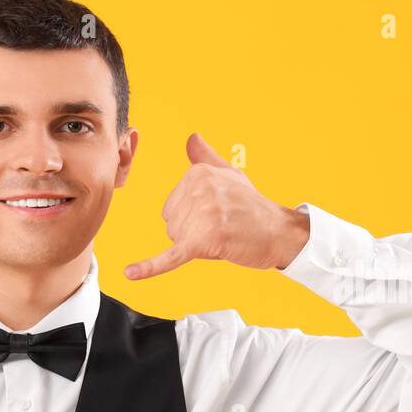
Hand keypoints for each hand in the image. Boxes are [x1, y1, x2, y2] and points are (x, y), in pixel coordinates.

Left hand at [124, 132, 310, 279]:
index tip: (218, 213)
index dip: (193, 217)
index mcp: (198, 173)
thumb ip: (206, 159)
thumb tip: (192, 138)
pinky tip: (131, 274)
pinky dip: (150, 268)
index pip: (172, 207)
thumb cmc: (252, 207)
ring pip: (176, 240)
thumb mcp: (230, 175)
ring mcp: (202, 213)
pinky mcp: (204, 239)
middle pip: (172, 224)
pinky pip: (171, 257)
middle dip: (194, 231)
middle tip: (223, 226)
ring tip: (224, 235)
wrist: (279, 233)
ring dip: (198, 244)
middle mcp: (199, 188)